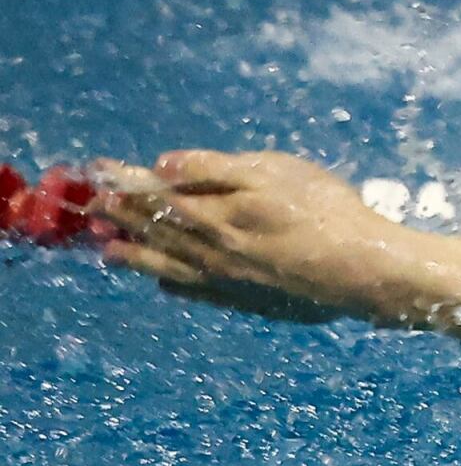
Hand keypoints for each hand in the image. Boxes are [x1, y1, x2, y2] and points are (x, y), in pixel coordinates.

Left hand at [95, 149, 437, 325]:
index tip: (98, 169)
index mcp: (214, 210)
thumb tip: (161, 166)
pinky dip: (170, 283)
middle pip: (155, 228)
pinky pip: (193, 291)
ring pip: (165, 263)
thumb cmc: (326, 211)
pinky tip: (162, 282)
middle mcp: (209, 247)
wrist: (362, 271)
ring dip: (133, 255)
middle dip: (121, 215)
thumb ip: (214, 168)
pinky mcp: (243, 299)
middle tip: (93, 207)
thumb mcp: (275, 172)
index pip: (156, 192)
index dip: (125, 180)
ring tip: (108, 250)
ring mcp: (223, 277)